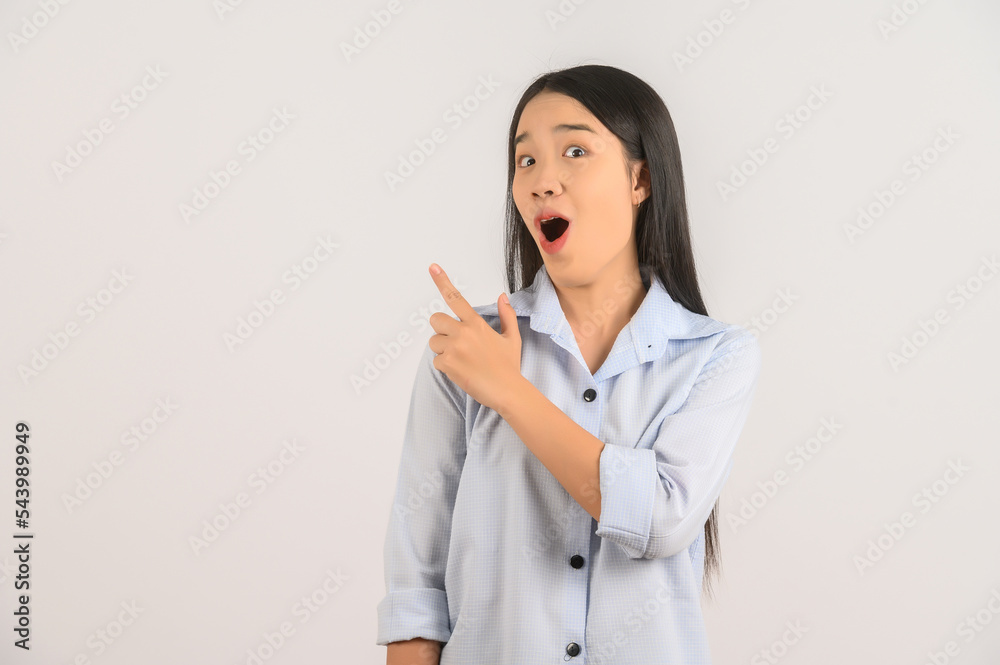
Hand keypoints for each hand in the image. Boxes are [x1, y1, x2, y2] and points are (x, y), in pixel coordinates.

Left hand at [427, 263, 521, 411]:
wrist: (508, 391)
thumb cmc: (509, 366)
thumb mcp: (512, 337)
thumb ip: (506, 315)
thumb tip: (502, 296)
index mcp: (476, 323)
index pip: (455, 298)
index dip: (442, 281)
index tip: (432, 267)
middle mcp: (463, 332)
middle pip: (435, 320)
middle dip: (441, 330)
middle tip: (455, 342)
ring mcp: (454, 348)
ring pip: (434, 342)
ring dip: (443, 350)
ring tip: (463, 360)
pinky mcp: (448, 364)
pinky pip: (436, 361)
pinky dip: (445, 367)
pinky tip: (461, 371)